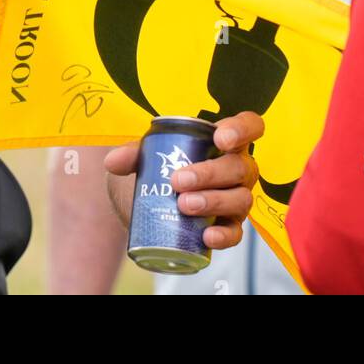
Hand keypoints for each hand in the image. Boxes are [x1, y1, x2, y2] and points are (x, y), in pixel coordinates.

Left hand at [103, 112, 263, 249]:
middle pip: (240, 167)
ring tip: (184, 205)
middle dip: (210, 173)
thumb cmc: (157, 169)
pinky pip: (235, 233)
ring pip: (240, 199)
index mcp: (225, 141)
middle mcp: (238, 169)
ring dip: (214, 201)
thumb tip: (113, 161)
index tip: (218, 138)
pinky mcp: (227, 227)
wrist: (148, 207)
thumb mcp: (145, 156)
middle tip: (178, 181)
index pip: (249, 126)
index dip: (242, 130)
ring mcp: (236, 199)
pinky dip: (224, 235)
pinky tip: (207, 236)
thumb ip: (133, 153)